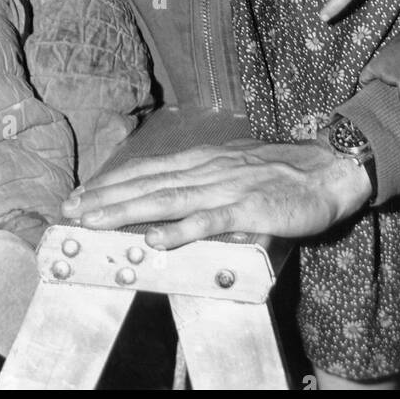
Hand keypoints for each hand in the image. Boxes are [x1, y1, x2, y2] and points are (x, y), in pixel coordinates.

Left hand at [61, 139, 371, 249]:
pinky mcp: (249, 209)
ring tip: (96, 221)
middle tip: (70, 210)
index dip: (113, 181)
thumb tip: (174, 199)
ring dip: (128, 211)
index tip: (81, 193)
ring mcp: (227, 188)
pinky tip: (156, 239)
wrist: (329, 169)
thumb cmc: (282, 174)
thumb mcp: (236, 170)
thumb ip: (206, 182)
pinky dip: (181, 230)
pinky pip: (210, 221)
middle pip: (148, 183)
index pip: (149, 169)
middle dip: (106, 197)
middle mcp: (208, 169)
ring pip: (168, 199)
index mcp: (204, 159)